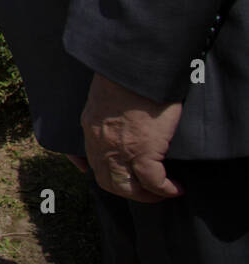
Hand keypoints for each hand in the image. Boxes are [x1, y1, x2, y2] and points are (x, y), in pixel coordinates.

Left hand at [80, 73, 183, 202]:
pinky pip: (154, 182)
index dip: (91, 169)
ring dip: (145, 195)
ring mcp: (121, 149)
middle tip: (143, 190)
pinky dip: (166, 189)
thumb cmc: (125, 75)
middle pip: (107, 180)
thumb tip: (120, 115)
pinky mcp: (144, 151)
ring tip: (161, 192)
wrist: (134, 68)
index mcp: (91, 125)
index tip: (93, 172)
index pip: (86, 156)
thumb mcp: (104, 92)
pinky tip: (176, 188)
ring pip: (127, 187)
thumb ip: (106, 107)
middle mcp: (101, 142)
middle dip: (125, 190)